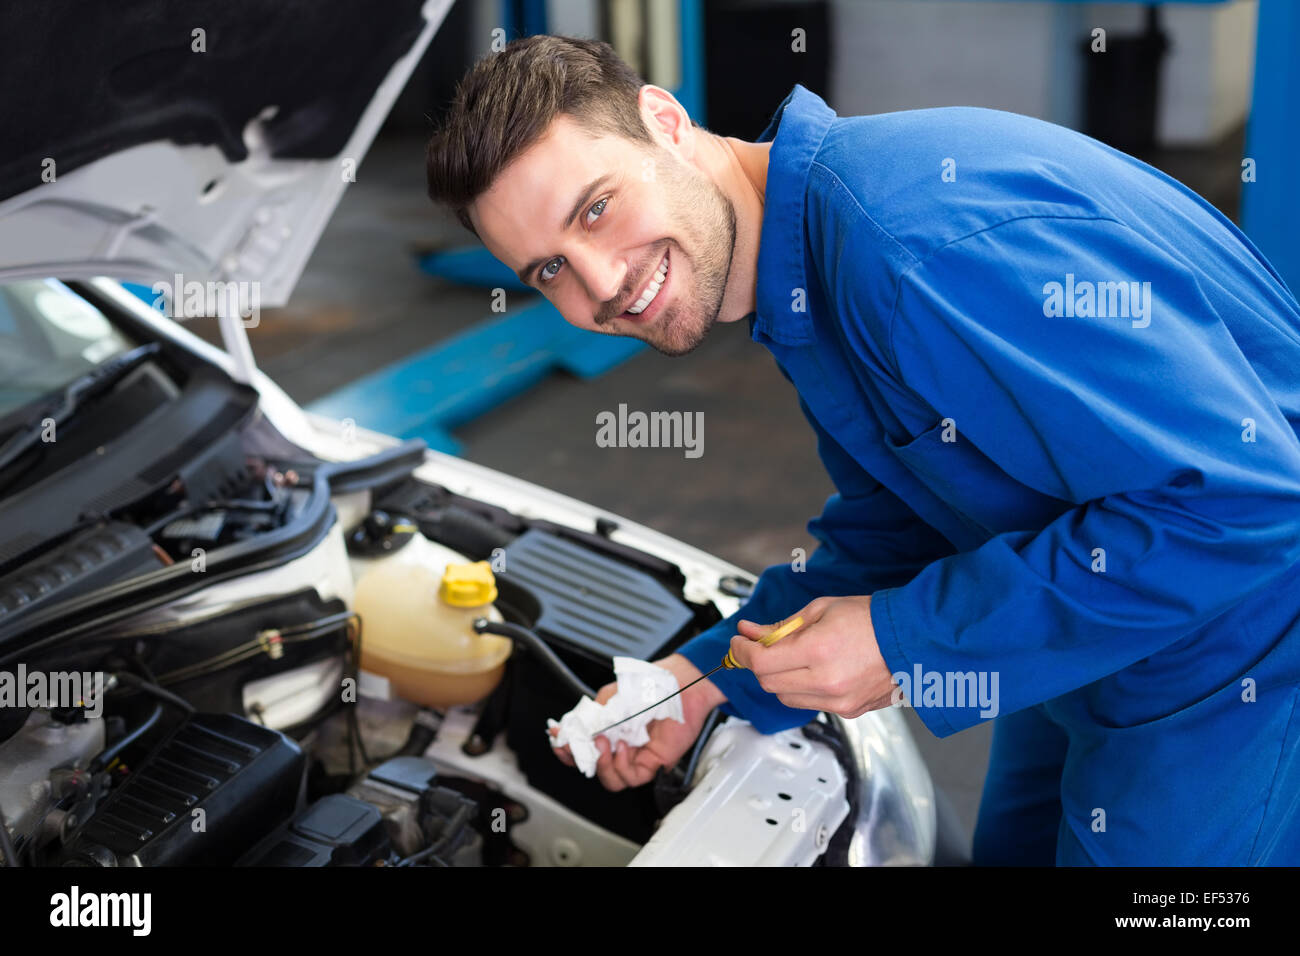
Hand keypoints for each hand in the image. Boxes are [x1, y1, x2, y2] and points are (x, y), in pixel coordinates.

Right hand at [549, 653, 725, 790]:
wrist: (677, 685)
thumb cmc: (648, 686)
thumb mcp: (609, 699)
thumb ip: (590, 718)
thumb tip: (570, 732)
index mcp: (609, 729)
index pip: (584, 749)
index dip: (569, 752)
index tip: (559, 745)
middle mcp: (620, 744)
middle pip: (594, 768)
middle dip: (580, 760)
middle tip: (576, 747)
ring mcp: (636, 755)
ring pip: (611, 779)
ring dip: (602, 765)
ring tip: (604, 744)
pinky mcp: (653, 762)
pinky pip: (631, 777)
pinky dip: (621, 765)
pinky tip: (623, 748)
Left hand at [728, 596, 896, 717]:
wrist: (912, 640)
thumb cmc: (872, 619)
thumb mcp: (821, 610)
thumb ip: (781, 626)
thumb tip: (751, 631)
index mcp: (819, 651)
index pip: (761, 663)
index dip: (742, 653)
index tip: (739, 643)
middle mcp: (827, 682)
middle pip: (769, 683)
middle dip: (758, 664)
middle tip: (760, 647)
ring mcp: (839, 702)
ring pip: (786, 698)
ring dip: (778, 678)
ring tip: (792, 657)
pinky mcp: (848, 712)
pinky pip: (809, 704)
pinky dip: (801, 689)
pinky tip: (813, 670)